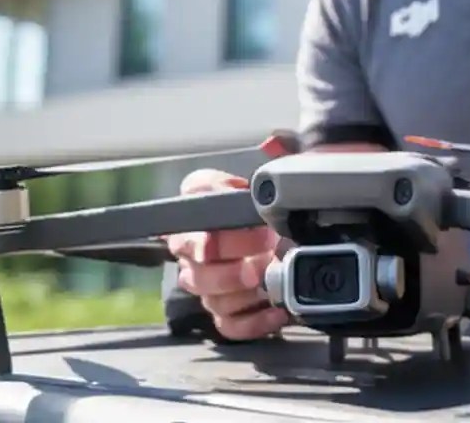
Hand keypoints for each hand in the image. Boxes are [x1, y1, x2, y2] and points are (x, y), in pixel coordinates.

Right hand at [165, 169, 290, 339]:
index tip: (235, 233)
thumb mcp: (270, 177)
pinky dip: (253, 321)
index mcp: (199, 205)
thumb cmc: (267, 206)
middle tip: (264, 252)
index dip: (208, 227)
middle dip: (232, 257)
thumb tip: (274, 145)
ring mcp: (205, 280)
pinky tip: (277, 311)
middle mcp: (194, 244)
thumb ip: (272, 159)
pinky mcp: (222, 310)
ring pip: (209, 293)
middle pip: (198, 260)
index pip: (189, 212)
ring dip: (242, 289)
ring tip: (270, 278)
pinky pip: (228, 324)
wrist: (280, 237)